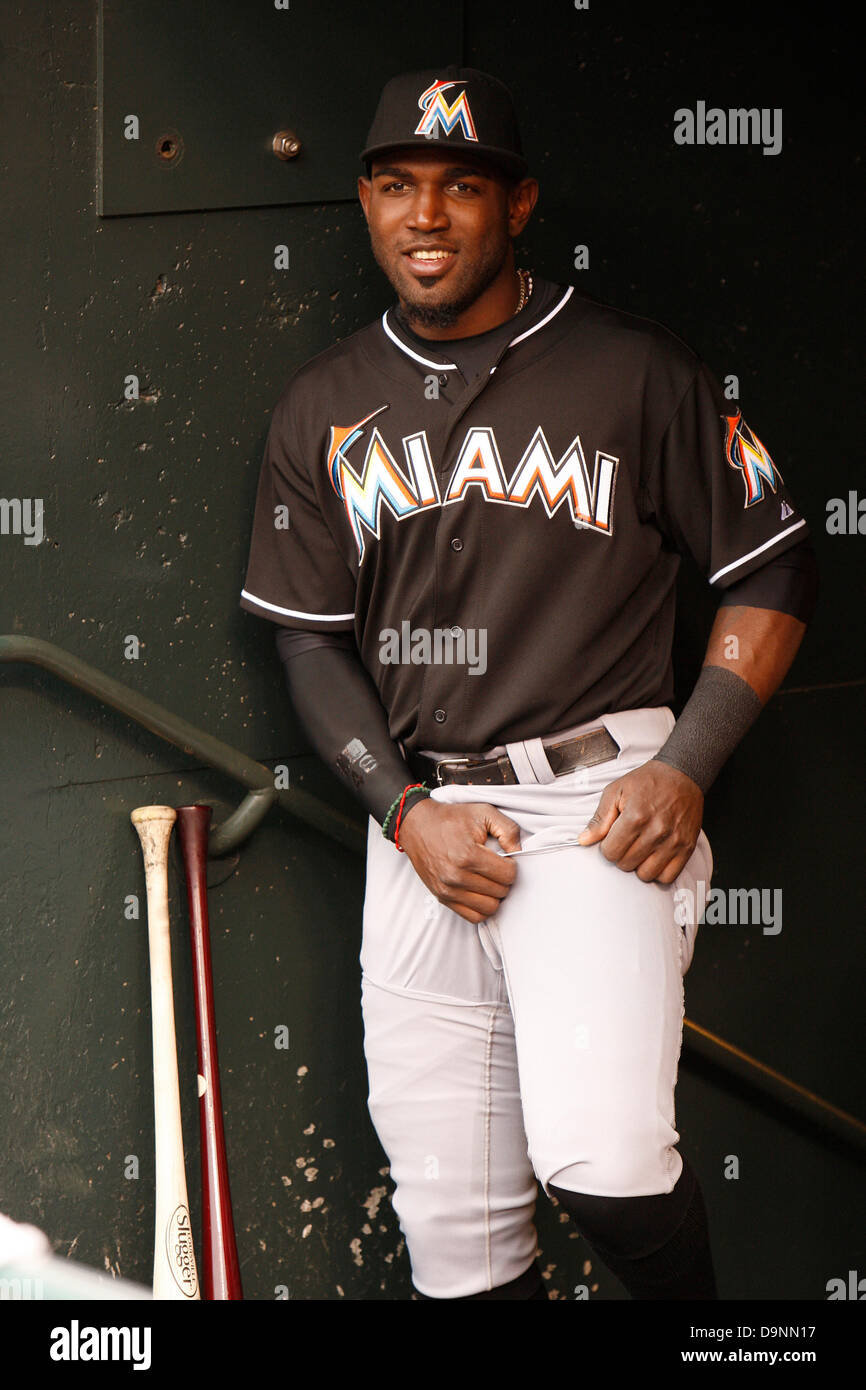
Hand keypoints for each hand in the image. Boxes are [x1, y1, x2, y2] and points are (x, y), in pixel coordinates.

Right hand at [397, 797, 521, 923]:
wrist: (417, 825)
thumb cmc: (450, 818)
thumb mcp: (484, 811)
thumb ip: (508, 830)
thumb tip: (518, 852)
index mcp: (468, 855)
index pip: (508, 875)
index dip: (512, 865)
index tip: (504, 858)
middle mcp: (457, 876)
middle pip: (500, 892)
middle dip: (504, 879)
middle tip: (496, 867)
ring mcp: (448, 890)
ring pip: (489, 908)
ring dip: (494, 895)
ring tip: (489, 879)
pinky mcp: (442, 897)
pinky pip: (473, 917)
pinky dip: (481, 907)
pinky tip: (480, 891)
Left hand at [577, 759, 703, 883]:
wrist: (681, 774)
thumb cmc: (647, 781)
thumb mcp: (616, 791)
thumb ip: (599, 818)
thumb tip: (583, 840)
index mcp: (635, 816)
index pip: (610, 853)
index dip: (607, 846)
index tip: (613, 837)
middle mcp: (656, 831)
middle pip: (626, 864)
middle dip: (622, 855)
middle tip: (627, 840)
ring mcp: (674, 841)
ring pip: (646, 875)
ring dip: (639, 865)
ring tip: (640, 849)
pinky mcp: (688, 847)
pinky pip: (668, 877)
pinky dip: (658, 872)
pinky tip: (654, 857)